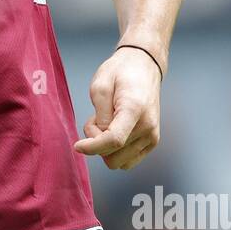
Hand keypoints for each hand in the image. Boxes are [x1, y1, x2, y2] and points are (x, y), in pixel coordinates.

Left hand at [73, 46, 161, 169]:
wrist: (144, 66)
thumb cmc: (120, 73)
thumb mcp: (101, 87)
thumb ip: (100, 116)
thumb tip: (100, 139)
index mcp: (135, 109)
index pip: (113, 140)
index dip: (92, 147)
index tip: (77, 146)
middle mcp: (148, 127)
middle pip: (113, 156)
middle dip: (97, 143)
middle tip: (95, 121)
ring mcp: (152, 136)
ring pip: (119, 163)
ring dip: (106, 149)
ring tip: (107, 124)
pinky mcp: (152, 142)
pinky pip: (128, 162)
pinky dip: (116, 152)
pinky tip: (115, 132)